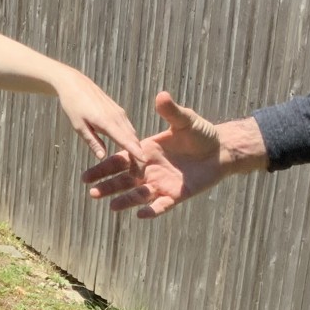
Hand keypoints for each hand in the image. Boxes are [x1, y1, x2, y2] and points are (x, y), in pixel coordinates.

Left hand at [52, 70, 148, 161]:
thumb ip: (92, 141)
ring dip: (137, 145)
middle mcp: (116, 116)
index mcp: (106, 121)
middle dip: (139, 151)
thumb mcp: (79, 126)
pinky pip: (128, 126)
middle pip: (132, 137)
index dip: (135, 151)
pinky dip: (131, 137)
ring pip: (131, 131)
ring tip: (141, 160)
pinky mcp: (118, 110)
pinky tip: (132, 146)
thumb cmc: (73, 106)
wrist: (74, 84)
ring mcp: (119, 112)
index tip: (144, 161)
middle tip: (144, 168)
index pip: (124, 139)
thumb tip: (103, 157)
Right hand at [81, 92, 262, 217]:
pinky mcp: (176, 195)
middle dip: (108, 187)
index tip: (87, 175)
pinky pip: (161, 206)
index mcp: (146, 152)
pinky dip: (152, 210)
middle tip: (92, 193)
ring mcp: (162, 184)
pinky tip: (141, 214)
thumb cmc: (202, 133)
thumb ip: (171, 112)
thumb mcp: (185, 120)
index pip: (119, 161)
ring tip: (112, 207)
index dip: (103, 169)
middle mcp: (150, 170)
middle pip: (124, 181)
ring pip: (139, 195)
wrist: (222, 150)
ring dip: (126, 201)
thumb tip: (161, 95)